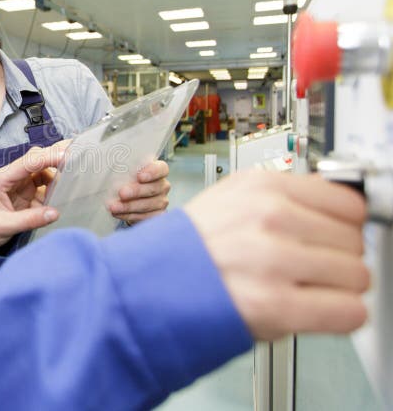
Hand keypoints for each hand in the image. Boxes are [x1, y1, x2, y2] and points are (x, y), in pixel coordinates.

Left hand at [0, 142, 67, 247]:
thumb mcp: (4, 227)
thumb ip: (29, 220)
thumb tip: (55, 213)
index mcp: (1, 179)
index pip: (27, 162)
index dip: (47, 158)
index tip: (66, 156)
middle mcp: (12, 176)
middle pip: (37, 158)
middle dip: (56, 156)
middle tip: (79, 156)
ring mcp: (21, 182)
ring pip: (44, 168)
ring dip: (58, 172)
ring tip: (73, 179)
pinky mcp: (29, 190)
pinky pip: (46, 182)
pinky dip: (57, 184)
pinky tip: (64, 190)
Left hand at [107, 160, 170, 223]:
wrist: (127, 199)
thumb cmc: (126, 180)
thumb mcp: (125, 172)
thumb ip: (123, 169)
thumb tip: (107, 169)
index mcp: (158, 170)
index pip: (161, 169)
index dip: (152, 172)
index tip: (139, 176)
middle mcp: (162, 186)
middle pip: (153, 188)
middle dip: (136, 191)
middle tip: (121, 193)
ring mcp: (161, 201)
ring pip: (148, 205)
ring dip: (129, 206)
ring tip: (114, 207)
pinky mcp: (157, 215)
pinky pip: (145, 217)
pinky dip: (130, 216)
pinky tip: (118, 214)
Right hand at [184, 170, 369, 340]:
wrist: (147, 286)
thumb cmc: (188, 250)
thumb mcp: (229, 200)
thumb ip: (282, 199)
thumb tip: (337, 210)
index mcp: (261, 187)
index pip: (347, 203)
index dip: (342, 225)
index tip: (334, 237)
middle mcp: (269, 217)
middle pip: (354, 240)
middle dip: (339, 258)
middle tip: (312, 268)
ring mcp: (273, 259)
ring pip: (356, 276)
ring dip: (338, 289)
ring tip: (306, 290)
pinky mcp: (275, 304)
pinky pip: (348, 311)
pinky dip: (340, 316)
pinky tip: (315, 311)